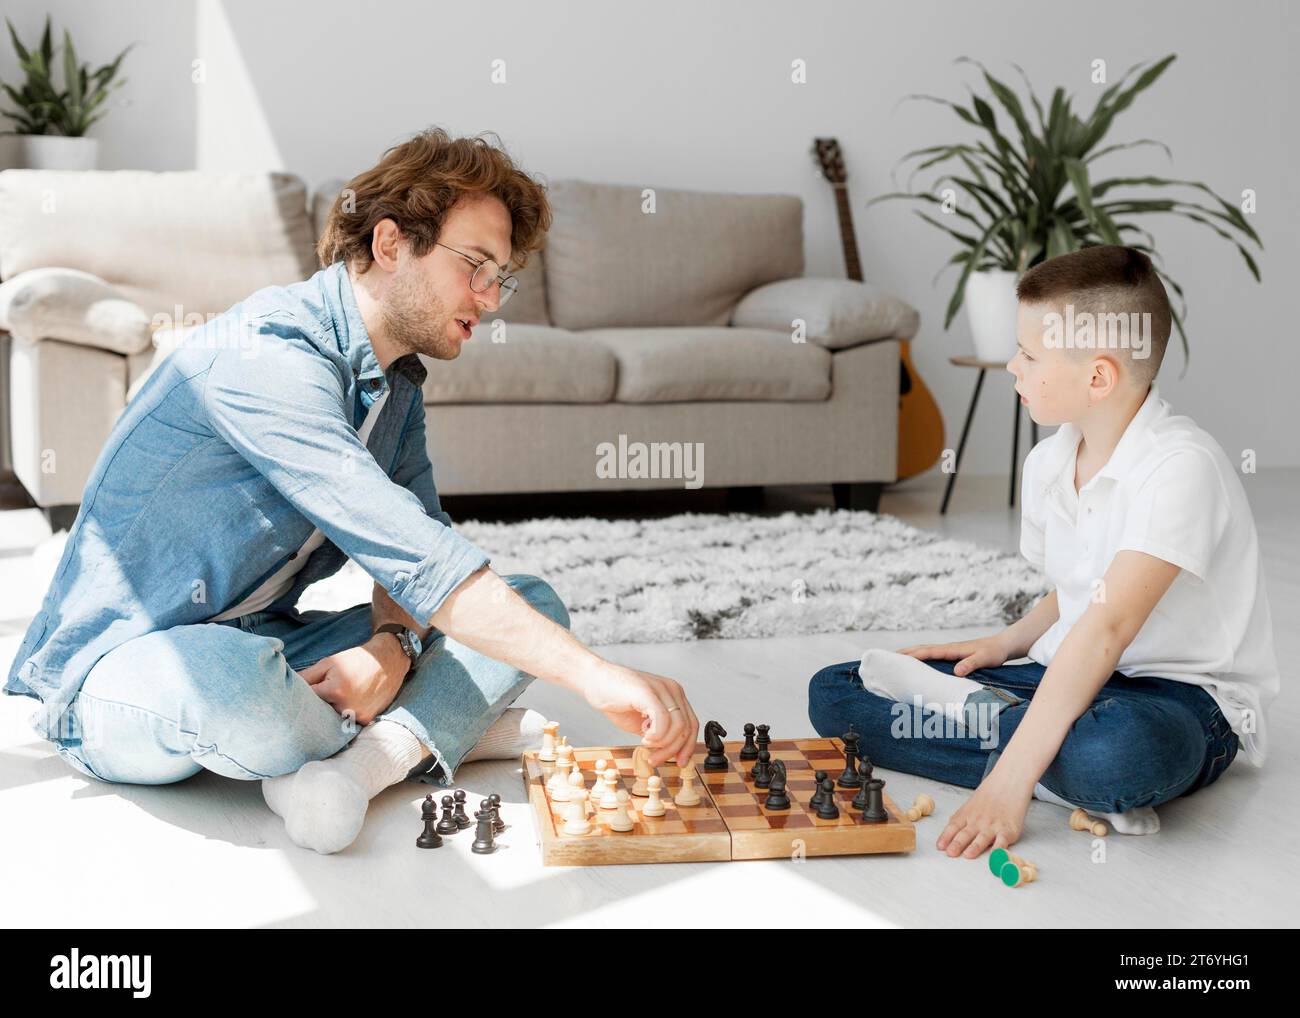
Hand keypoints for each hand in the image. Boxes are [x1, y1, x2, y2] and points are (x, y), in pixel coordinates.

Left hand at [298, 636, 405, 726]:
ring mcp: (358, 715)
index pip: (307, 700)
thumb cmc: (356, 659)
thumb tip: (285, 685)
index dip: (302, 697)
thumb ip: (307, 675)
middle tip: (318, 699)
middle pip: (320, 713)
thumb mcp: (329, 662)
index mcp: (334, 690)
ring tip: (336, 700)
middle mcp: (346, 706)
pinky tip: (347, 705)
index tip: (298, 695)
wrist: (388, 660)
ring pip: (333, 720)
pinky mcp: (367, 720)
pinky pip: (348, 723)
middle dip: (316, 707)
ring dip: (330, 714)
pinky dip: (344, 717)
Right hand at [575, 661, 699, 767]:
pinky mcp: (648, 692)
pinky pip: (663, 720)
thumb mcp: (643, 720)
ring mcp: (661, 689)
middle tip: (655, 759)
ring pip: (678, 726)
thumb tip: (670, 751)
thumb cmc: (616, 698)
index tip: (679, 762)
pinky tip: (644, 737)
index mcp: (673, 695)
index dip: (687, 747)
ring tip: (645, 744)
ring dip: (663, 744)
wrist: (594, 680)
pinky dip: (656, 735)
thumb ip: (658, 731)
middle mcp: (672, 690)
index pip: (692, 724)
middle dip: (672, 750)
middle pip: (687, 728)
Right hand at [898, 633, 1013, 676]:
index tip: (895, 658)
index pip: (926, 652)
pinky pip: (932, 655)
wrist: (1003, 645)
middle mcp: (947, 648)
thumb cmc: (994, 652)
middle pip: (921, 649)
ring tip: (896, 660)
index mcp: (951, 649)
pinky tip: (919, 664)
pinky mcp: (953, 654)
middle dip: (904, 653)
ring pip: (925, 651)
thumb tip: (956, 672)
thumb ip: (971, 664)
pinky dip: (921, 657)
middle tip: (887, 658)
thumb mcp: (984, 659)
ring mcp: (949, 650)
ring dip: (910, 654)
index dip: (910, 655)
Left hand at [936, 771, 1032, 857]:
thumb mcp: (970, 806)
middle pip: (966, 833)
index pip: (953, 827)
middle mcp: (978, 821)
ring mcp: (993, 826)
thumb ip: (961, 820)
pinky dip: (998, 850)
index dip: (946, 837)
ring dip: (975, 847)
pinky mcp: (1008, 830)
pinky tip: (994, 857)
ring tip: (968, 855)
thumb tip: (947, 834)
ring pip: (982, 838)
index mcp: (967, 815)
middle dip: (957, 844)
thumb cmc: (989, 796)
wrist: (1009, 783)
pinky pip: (1002, 842)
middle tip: (950, 853)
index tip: (940, 847)